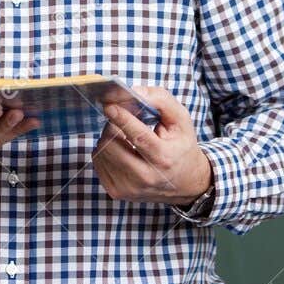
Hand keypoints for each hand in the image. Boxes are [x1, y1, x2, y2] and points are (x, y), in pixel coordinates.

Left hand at [92, 85, 211, 205]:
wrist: (185, 184)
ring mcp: (129, 188)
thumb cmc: (181, 147)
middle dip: (113, 125)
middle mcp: (146, 177)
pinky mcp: (116, 192)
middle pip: (113, 144)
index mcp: (164, 158)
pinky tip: (121, 150)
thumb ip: (161, 100)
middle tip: (121, 120)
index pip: (139, 137)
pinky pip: (98, 162)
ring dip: (108, 137)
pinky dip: (105, 150)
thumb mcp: (181, 120)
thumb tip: (134, 91)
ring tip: (124, 137)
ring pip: (101, 152)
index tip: (109, 105)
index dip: (122, 119)